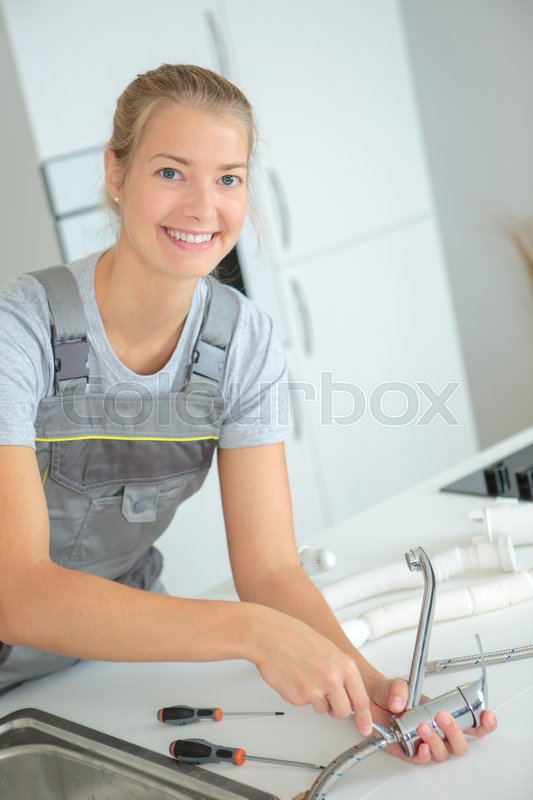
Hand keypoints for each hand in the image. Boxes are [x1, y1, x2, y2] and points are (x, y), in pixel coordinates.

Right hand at [251, 606, 373, 736]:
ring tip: (305, 676)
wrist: (271, 636)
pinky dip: (299, 694)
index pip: (361, 699)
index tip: (365, 726)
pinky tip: (294, 677)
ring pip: (322, 709)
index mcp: (345, 665)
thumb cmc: (296, 637)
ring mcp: (314, 691)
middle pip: (343, 712)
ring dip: (316, 699)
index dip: (364, 717)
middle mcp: (332, 679)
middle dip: (337, 708)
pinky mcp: (297, 698)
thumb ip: (341, 671)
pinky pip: (304, 704)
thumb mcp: (329, 649)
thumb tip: (348, 691)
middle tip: (329, 698)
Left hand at [368, 676, 496, 763]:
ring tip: (424, 727)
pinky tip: (421, 746)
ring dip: (437, 741)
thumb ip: (399, 689)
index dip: (483, 723)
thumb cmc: (390, 693)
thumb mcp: (397, 684)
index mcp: (443, 713)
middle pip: (459, 743)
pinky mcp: (409, 750)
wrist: (369, 699)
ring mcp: (424, 741)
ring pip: (442, 752)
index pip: (471, 723)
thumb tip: (400, 701)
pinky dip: (424, 756)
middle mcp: (437, 730)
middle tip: (443, 717)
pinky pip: (421, 759)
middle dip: (456, 732)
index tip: (486, 716)